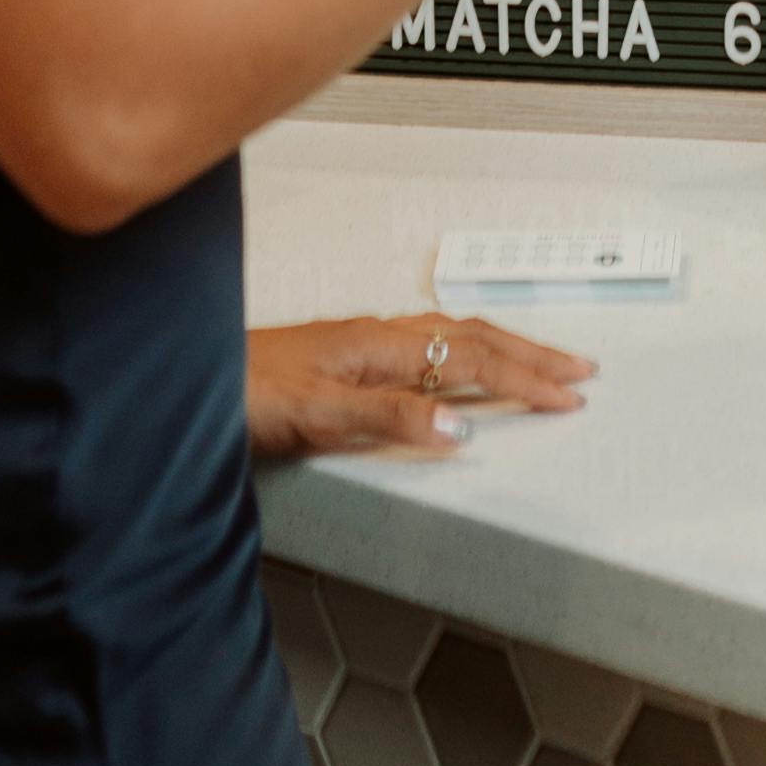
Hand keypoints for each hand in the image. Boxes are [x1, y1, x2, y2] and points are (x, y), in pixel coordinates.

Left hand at [245, 312, 591, 457]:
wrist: (186, 373)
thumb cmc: (239, 388)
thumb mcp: (316, 411)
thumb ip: (388, 417)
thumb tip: (459, 428)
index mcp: (380, 345)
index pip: (472, 359)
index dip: (524, 379)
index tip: (568, 397)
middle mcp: (377, 338)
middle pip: (472, 338)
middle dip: (529, 355)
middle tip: (578, 372)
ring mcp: (362, 347)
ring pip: (451, 339)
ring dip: (501, 352)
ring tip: (538, 364)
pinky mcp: (346, 361)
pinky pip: (426, 349)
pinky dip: (462, 358)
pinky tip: (459, 372)